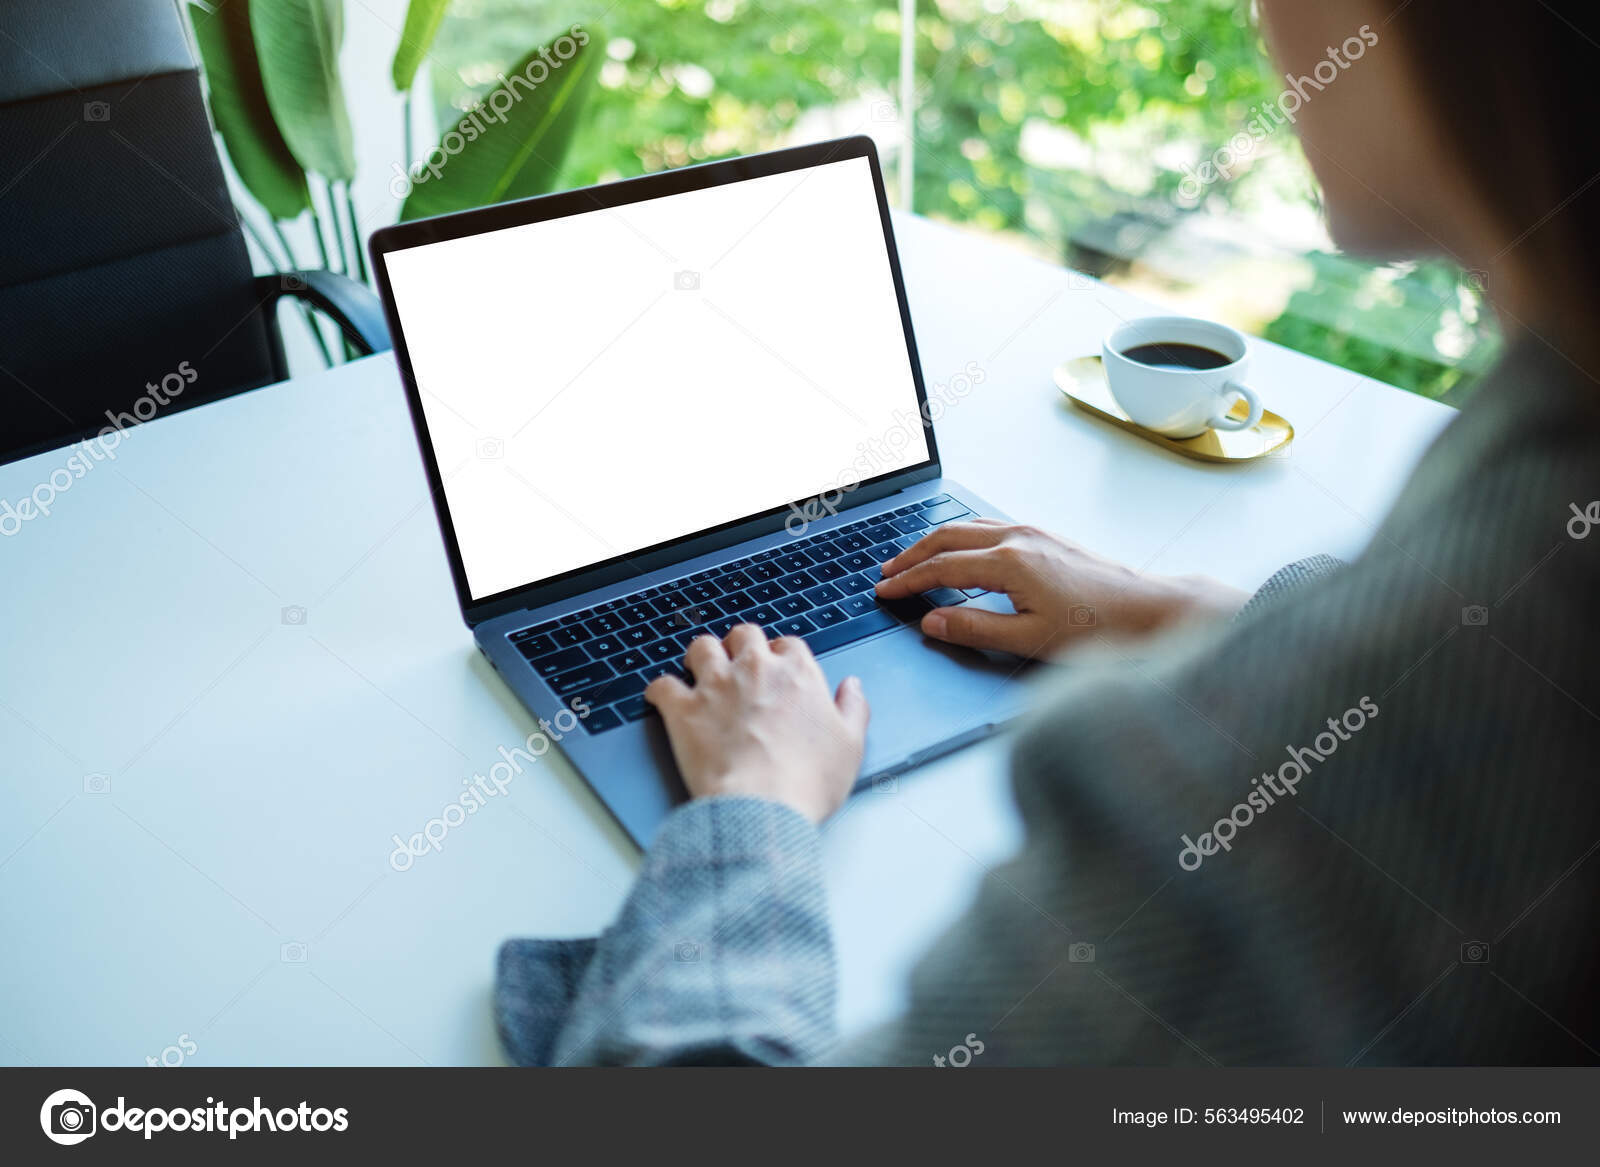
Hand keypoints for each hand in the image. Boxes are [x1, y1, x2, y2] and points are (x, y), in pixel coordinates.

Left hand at [643, 625, 870, 822]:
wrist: (763, 806)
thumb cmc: (808, 781)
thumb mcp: (851, 745)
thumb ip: (853, 709)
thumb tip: (852, 687)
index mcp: (797, 674)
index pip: (788, 645)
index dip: (782, 656)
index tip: (779, 670)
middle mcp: (755, 669)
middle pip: (743, 635)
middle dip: (740, 645)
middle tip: (738, 664)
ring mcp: (716, 686)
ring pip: (701, 647)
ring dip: (700, 655)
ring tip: (699, 669)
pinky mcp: (684, 710)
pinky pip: (662, 685)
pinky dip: (660, 690)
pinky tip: (662, 697)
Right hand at [874, 520, 1246, 658]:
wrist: (1148, 611)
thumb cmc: (1097, 630)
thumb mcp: (1028, 639)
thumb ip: (974, 629)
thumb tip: (933, 621)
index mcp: (1009, 563)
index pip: (941, 568)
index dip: (908, 581)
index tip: (884, 591)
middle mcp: (1018, 539)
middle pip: (948, 538)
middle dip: (912, 555)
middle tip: (886, 572)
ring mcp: (1033, 534)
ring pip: (967, 528)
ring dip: (935, 542)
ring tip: (913, 559)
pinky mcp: (1046, 537)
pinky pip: (989, 527)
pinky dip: (961, 536)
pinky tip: (960, 548)